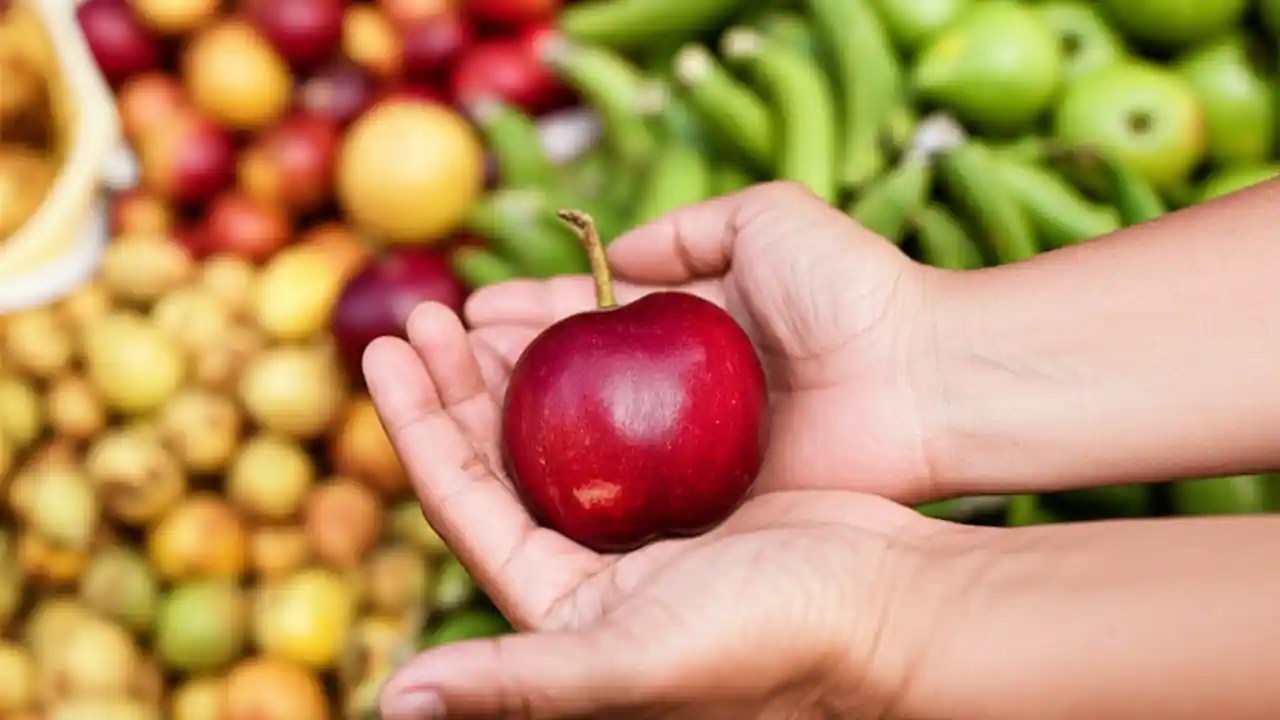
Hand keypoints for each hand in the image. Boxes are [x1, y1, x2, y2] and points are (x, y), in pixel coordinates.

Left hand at [363, 303, 954, 718]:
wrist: (891, 611)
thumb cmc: (767, 644)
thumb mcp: (630, 664)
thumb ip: (515, 686)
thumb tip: (390, 698)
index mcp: (557, 610)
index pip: (460, 505)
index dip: (412, 427)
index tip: (381, 349)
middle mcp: (586, 572)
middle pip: (496, 464)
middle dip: (451, 388)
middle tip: (422, 312)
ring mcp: (638, 530)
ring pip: (554, 438)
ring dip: (514, 375)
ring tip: (479, 309)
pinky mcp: (689, 496)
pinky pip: (620, 424)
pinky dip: (590, 376)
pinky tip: (579, 331)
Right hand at [463, 182, 941, 501]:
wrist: (925, 382)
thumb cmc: (855, 294)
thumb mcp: (770, 219)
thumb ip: (689, 227)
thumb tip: (610, 254)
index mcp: (687, 328)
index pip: (584, 320)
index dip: (524, 314)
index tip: (465, 312)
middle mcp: (671, 396)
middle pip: (565, 383)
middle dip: (493, 367)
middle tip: (427, 353)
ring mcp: (684, 457)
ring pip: (575, 442)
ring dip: (508, 421)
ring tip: (438, 398)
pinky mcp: (703, 507)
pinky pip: (617, 497)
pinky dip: (559, 482)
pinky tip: (501, 468)